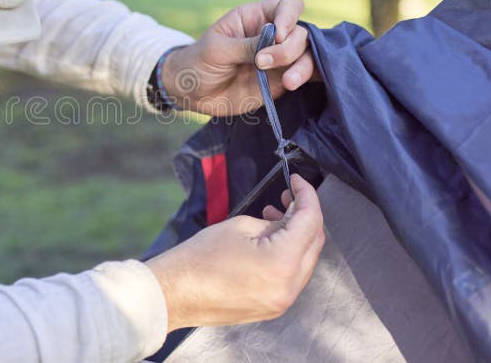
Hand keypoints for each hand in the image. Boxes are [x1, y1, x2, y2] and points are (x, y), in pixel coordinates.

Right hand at [146, 175, 324, 331]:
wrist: (175, 293)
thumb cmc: (200, 257)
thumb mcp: (240, 227)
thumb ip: (274, 222)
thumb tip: (289, 219)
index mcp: (282, 262)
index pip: (310, 221)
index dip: (307, 196)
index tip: (298, 182)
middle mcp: (289, 286)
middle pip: (314, 243)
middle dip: (305, 216)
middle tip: (289, 197)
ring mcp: (282, 301)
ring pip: (305, 260)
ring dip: (297, 236)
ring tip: (275, 216)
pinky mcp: (272, 307)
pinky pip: (292, 276)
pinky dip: (288, 255)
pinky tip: (270, 241)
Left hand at [160, 0, 317, 115]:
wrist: (192, 93)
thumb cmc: (199, 62)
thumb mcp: (217, 49)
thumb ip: (246, 46)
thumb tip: (276, 42)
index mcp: (256, 17)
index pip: (287, 4)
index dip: (289, 14)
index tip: (277, 34)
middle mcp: (273, 35)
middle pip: (300, 32)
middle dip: (287, 48)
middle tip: (262, 63)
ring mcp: (279, 59)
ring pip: (308, 55)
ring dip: (302, 66)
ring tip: (287, 82)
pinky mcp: (281, 80)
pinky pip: (305, 76)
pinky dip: (307, 78)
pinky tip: (296, 84)